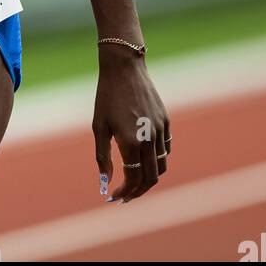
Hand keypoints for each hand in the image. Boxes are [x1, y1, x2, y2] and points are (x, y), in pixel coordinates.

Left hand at [93, 48, 170, 201]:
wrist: (124, 67)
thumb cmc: (107, 96)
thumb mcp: (99, 126)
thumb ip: (103, 156)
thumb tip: (106, 181)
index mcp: (130, 142)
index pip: (133, 179)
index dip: (125, 192)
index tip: (114, 197)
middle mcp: (148, 138)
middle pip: (150, 178)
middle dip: (138, 191)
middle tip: (126, 196)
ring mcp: (160, 130)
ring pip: (161, 165)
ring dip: (149, 178)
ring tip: (135, 181)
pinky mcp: (166, 121)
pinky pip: (165, 148)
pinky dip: (157, 159)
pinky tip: (144, 159)